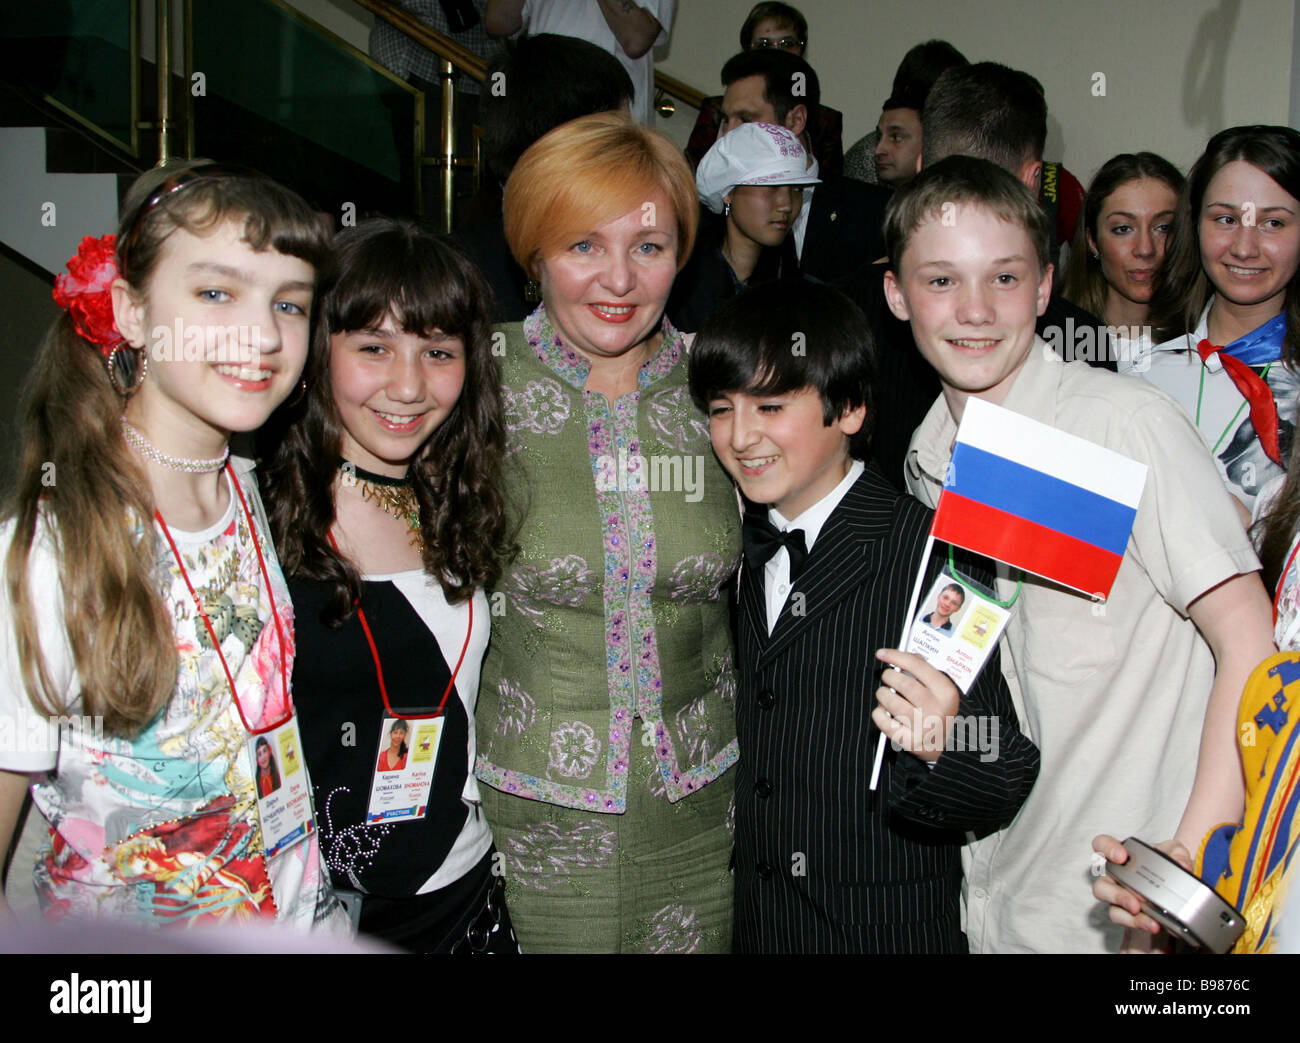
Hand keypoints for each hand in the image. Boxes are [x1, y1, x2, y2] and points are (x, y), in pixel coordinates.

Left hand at [873, 648, 960, 762]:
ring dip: (882, 694)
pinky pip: (884, 722)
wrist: (949, 745)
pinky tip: (883, 711)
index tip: (882, 654)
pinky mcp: (911, 742)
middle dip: (889, 676)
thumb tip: (901, 657)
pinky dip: (878, 713)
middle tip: (887, 677)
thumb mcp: (942, 689)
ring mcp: (924, 727)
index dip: (896, 657)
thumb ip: (925, 670)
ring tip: (885, 694)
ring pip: (891, 702)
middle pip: (904, 684)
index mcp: (946, 693)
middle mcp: (937, 709)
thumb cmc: (941, 711)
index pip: (918, 667)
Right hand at [1091, 834, 1193, 951]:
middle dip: (1116, 891)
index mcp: (1123, 855)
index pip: (1102, 844)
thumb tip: (1183, 865)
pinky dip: (1135, 921)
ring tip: (1139, 910)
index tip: (1121, 857)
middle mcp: (1115, 875)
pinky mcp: (1124, 912)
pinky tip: (1152, 923)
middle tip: (1136, 897)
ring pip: (1106, 901)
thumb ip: (1178, 855)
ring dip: (1122, 905)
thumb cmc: (1166, 865)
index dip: (1106, 848)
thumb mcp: (1175, 854)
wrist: (1174, 890)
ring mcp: (1117, 894)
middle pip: (1100, 880)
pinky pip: (1120, 917)